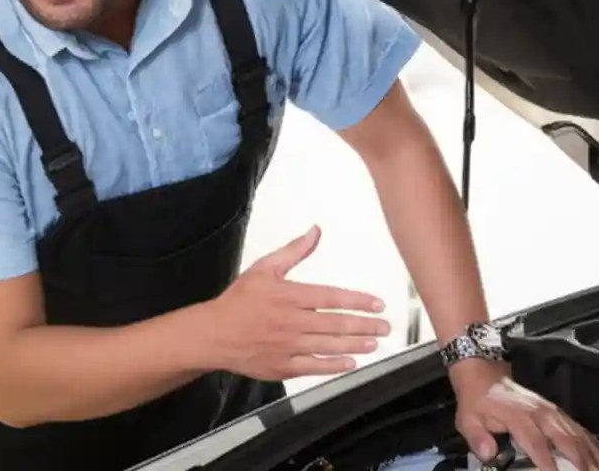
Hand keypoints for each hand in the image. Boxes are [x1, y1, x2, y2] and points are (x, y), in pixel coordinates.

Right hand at [204, 226, 390, 379]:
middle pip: (336, 323)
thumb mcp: (263, 268)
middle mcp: (290, 321)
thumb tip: (315, 231)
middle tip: (385, 325)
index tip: (377, 304)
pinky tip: (350, 362)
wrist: (213, 334)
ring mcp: (287, 346)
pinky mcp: (283, 366)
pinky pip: (315, 366)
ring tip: (373, 342)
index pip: (332, 297)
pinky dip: (335, 365)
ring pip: (330, 346)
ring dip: (356, 344)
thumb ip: (293, 251)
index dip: (358, 301)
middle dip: (365, 325)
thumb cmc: (238, 301)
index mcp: (287, 295)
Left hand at [451, 358, 598, 470]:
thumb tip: (487, 454)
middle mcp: (541, 414)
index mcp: (518, 416)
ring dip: (591, 456)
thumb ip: (476, 437)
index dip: (547, 462)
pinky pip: (580, 430)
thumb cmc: (477, 399)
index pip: (536, 443)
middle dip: (580, 463)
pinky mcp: (557, 412)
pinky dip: (592, 445)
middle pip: (566, 440)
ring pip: (578, 436)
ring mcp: (552, 412)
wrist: (483, 373)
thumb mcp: (467, 418)